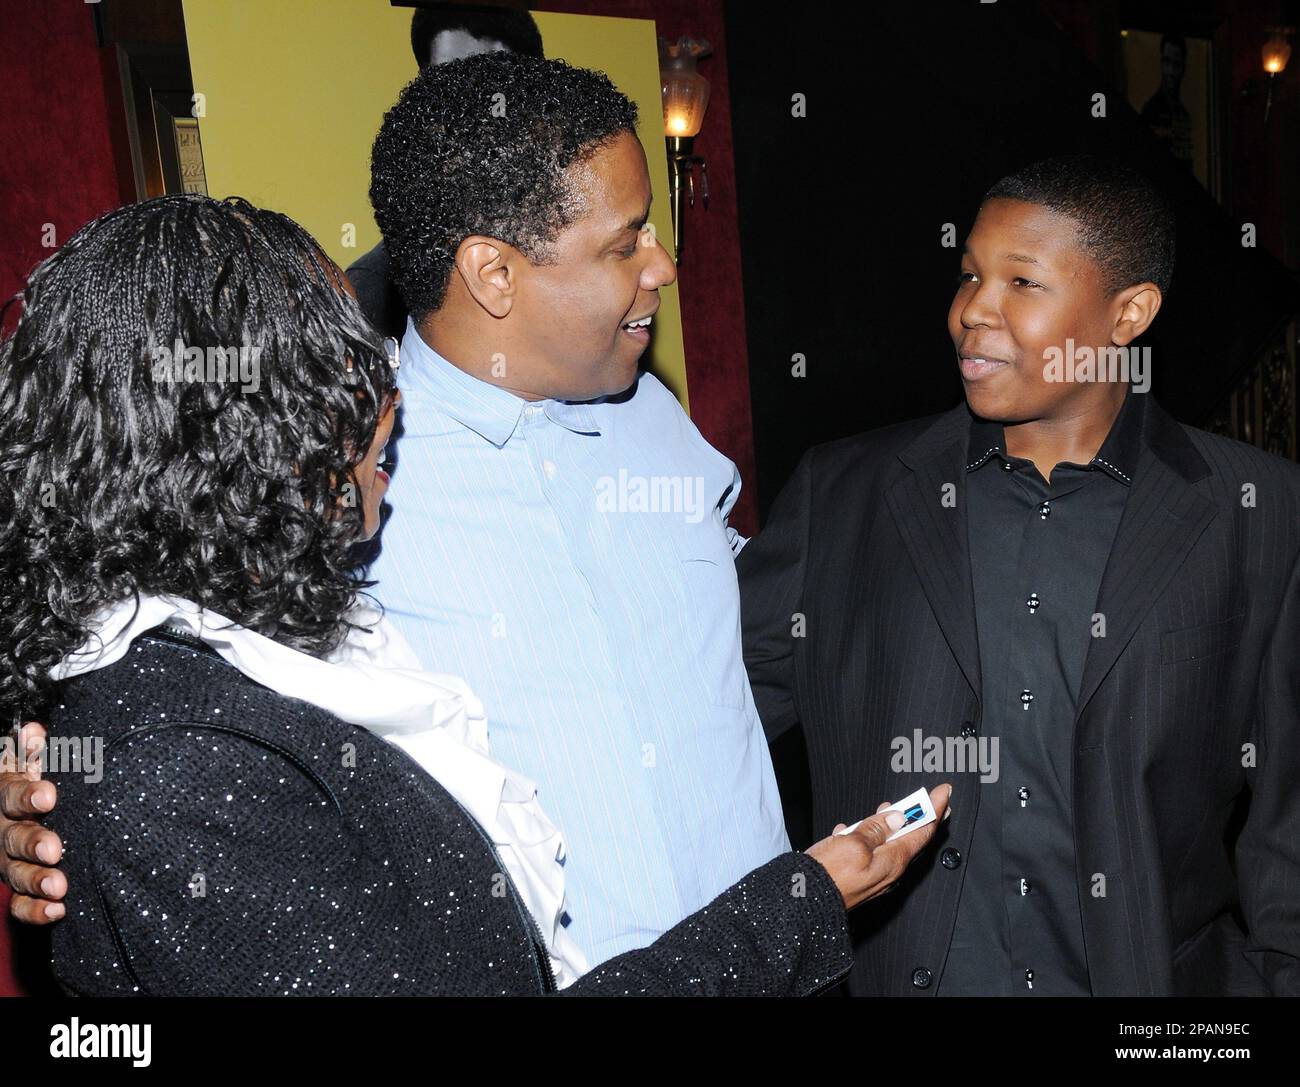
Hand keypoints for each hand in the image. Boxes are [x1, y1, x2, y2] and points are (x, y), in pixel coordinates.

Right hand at [0, 722, 65, 922]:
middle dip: (32, 843)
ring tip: (59, 886)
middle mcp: (1, 831)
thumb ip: (32, 752)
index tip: (48, 796)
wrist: (27, 812)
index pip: (10, 795)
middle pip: (11, 838)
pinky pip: (19, 904)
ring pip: (15, 873)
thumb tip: (33, 729)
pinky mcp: (16, 888)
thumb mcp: (30, 766)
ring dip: (36, 881)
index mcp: (6, 798)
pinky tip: (58, 910)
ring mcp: (6, 862)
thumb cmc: (35, 784)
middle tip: (55, 849)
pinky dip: (35, 909)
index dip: (26, 795)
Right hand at [804, 784, 950, 909]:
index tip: (944, 793)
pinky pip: (869, 853)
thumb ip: (876, 829)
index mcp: (892, 861)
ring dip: (890, 824)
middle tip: (928, 800)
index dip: (934, 809)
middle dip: (918, 817)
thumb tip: (897, 818)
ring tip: (889, 809)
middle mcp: (888, 870)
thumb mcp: (853, 843)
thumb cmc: (828, 876)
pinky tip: (851, 830)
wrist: (804, 902)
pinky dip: (865, 837)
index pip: (922, 831)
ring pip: (888, 844)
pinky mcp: (859, 878)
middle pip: (910, 838)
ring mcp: (874, 876)